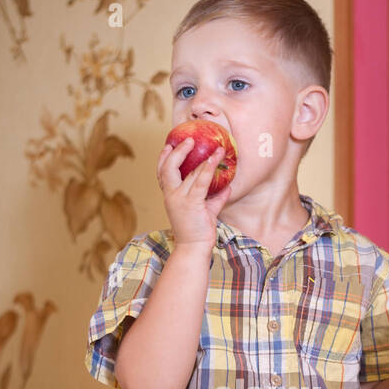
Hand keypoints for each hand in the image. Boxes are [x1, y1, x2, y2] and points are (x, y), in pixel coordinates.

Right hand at [156, 136, 231, 252]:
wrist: (194, 248)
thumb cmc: (198, 231)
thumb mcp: (206, 211)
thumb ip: (215, 199)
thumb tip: (227, 187)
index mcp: (170, 196)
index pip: (161, 173)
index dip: (163, 158)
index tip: (169, 145)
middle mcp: (171, 196)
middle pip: (167, 168)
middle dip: (176, 152)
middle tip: (188, 140)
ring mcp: (180, 199)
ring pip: (188, 173)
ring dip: (202, 158)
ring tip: (215, 148)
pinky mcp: (192, 203)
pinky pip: (200, 181)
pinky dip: (209, 169)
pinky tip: (217, 159)